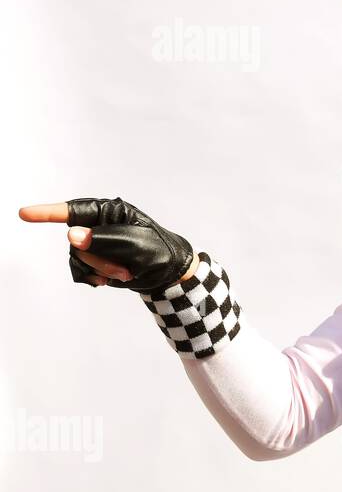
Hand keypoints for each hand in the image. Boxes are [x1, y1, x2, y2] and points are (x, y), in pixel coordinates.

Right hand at [18, 198, 197, 291]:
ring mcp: (94, 243)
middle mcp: (98, 225)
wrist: (168, 272)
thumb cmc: (158, 251)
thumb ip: (104, 239)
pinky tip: (109, 280)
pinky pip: (78, 271)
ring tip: (125, 273)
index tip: (24, 214)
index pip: (74, 210)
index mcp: (110, 212)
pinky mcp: (92, 260)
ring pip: (76, 259)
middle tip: (125, 269)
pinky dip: (93, 278)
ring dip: (100, 271)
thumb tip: (71, 236)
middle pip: (76, 242)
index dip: (47, 213)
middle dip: (99, 260)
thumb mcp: (137, 245)